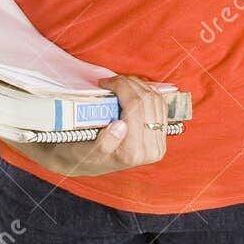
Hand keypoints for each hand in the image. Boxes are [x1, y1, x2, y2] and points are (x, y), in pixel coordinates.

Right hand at [33, 74, 170, 177]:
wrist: (89, 163)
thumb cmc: (83, 156)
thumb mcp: (87, 151)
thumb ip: (104, 142)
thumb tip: (120, 126)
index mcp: (133, 153)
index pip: (135, 108)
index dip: (121, 87)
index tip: (104, 82)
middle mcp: (151, 150)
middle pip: (147, 101)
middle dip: (128, 83)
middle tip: (109, 81)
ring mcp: (159, 142)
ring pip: (155, 99)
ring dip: (138, 85)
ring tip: (118, 83)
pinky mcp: (161, 135)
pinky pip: (160, 104)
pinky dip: (147, 92)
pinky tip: (131, 90)